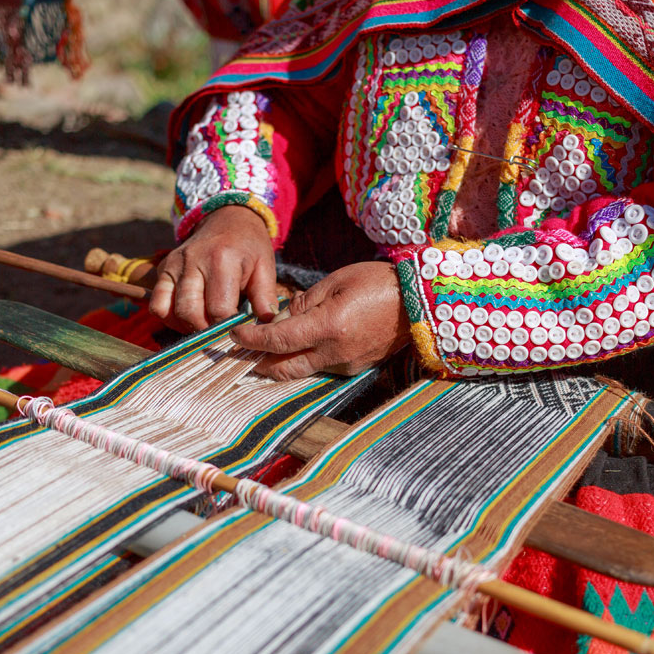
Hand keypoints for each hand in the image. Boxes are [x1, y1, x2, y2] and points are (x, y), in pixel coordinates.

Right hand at [151, 206, 276, 331]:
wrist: (227, 219)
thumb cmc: (248, 246)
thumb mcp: (264, 266)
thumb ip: (265, 296)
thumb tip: (267, 324)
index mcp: (222, 260)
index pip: (219, 308)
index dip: (228, 327)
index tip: (237, 330)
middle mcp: (193, 261)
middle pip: (190, 312)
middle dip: (205, 330)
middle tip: (220, 333)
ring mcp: (174, 264)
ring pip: (170, 310)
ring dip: (186, 326)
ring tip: (204, 326)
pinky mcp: (163, 268)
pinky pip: (157, 303)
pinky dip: (169, 317)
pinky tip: (187, 317)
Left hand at [230, 261, 410, 378]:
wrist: (419, 302)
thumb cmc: (377, 282)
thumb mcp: (335, 282)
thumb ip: (302, 304)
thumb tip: (277, 321)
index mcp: (328, 327)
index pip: (278, 341)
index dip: (252, 340)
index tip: (234, 335)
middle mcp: (335, 353)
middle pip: (284, 368)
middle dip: (257, 362)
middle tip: (238, 354)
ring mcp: (346, 365)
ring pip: (301, 371)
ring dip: (278, 364)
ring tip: (261, 353)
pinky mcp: (355, 369)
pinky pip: (320, 369)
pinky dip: (303, 361)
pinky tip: (295, 350)